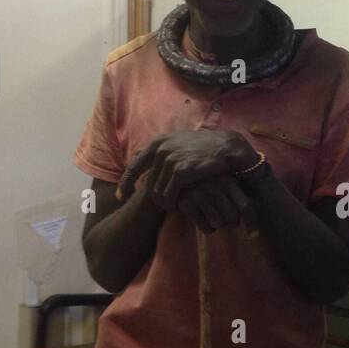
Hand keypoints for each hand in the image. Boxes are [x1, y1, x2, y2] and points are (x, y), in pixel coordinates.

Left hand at [117, 129, 256, 207]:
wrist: (227, 147)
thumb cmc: (205, 147)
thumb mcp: (179, 142)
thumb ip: (162, 149)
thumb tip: (141, 155)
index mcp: (157, 142)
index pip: (134, 166)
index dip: (125, 183)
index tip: (121, 196)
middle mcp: (161, 150)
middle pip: (147, 183)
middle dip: (153, 197)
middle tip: (163, 206)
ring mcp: (170, 160)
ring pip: (157, 191)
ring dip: (164, 202)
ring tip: (173, 206)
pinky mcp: (181, 172)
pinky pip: (169, 194)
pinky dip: (172, 203)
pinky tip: (178, 206)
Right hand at [175, 173, 258, 234]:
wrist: (176, 176)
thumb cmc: (209, 183)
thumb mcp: (225, 182)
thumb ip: (241, 194)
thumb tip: (257, 208)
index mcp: (228, 180)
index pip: (245, 206)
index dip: (252, 222)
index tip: (254, 235)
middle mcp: (214, 185)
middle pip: (232, 218)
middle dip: (232, 222)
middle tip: (229, 219)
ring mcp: (199, 194)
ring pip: (218, 224)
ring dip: (219, 224)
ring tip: (214, 215)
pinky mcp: (186, 203)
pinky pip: (206, 228)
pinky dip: (208, 228)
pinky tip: (204, 218)